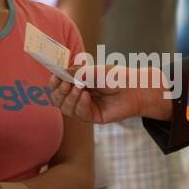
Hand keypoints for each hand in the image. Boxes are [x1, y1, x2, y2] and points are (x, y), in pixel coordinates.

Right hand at [48, 65, 168, 123]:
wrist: (135, 88)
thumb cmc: (117, 77)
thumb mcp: (95, 71)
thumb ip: (78, 73)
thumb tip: (62, 72)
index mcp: (77, 83)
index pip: (58, 86)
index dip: (54, 83)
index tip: (55, 76)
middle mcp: (78, 96)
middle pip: (58, 99)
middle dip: (60, 91)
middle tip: (67, 83)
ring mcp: (85, 107)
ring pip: (66, 108)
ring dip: (70, 98)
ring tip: (79, 88)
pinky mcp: (93, 117)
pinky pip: (80, 114)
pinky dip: (81, 104)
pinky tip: (86, 96)